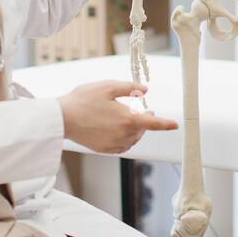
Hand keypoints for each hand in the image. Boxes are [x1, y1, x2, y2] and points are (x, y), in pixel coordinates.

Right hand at [58, 80, 177, 154]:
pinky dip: (125, 138)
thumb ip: (130, 88)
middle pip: (142, 130)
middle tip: (144, 111)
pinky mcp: (104, 149)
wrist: (61, 118)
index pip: (152, 123)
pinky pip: (121, 145)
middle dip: (145, 121)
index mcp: (126, 119)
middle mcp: (122, 134)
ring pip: (133, 139)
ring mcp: (113, 144)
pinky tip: (117, 129)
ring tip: (128, 118)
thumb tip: (145, 90)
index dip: (165, 124)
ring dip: (135, 130)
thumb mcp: (107, 87)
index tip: (175, 125)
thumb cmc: (83, 100)